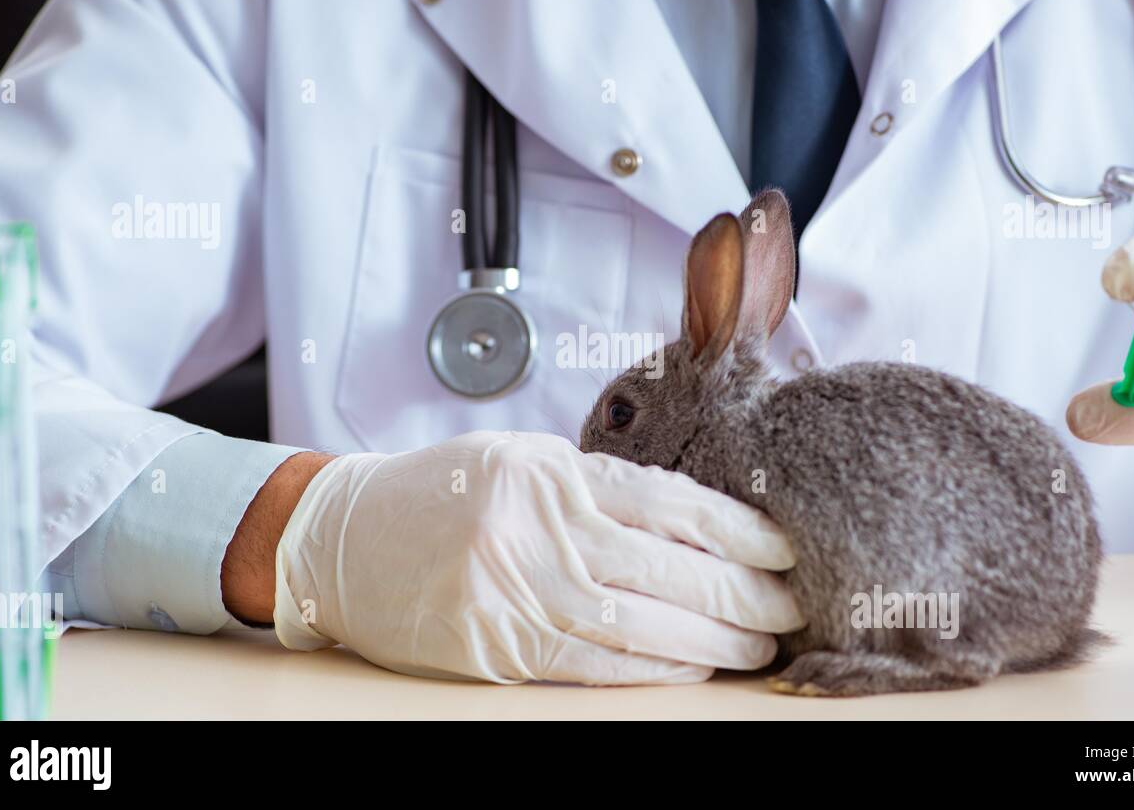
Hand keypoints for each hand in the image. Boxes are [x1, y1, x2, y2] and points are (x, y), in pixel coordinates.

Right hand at [271, 431, 803, 683]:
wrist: (340, 538)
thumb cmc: (436, 493)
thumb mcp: (520, 463)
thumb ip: (597, 487)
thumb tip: (691, 525)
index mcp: (553, 474)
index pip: (671, 502)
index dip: (740, 529)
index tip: (785, 546)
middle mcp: (541, 532)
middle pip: (671, 570)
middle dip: (746, 594)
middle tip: (792, 605)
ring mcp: (519, 592)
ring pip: (643, 625)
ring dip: (712, 642)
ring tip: (757, 646)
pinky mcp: (499, 646)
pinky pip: (596, 665)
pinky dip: (655, 670)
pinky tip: (695, 668)